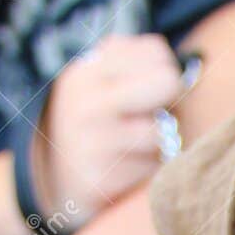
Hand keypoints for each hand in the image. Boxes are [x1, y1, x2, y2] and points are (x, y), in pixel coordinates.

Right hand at [31, 35, 183, 225]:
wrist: (50, 182)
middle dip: (171, 99)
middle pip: (167, 82)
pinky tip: (127, 171)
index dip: (166, 70)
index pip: (155, 51)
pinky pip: (151, 170)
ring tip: (135, 147)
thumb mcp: (96, 86)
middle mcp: (87, 102)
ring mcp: (93, 143)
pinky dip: (147, 172)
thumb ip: (131, 67)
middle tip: (158, 114)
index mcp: (86, 72)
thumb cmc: (90, 127)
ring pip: (160, 133)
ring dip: (158, 144)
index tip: (155, 86)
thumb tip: (184, 69)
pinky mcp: (101, 181)